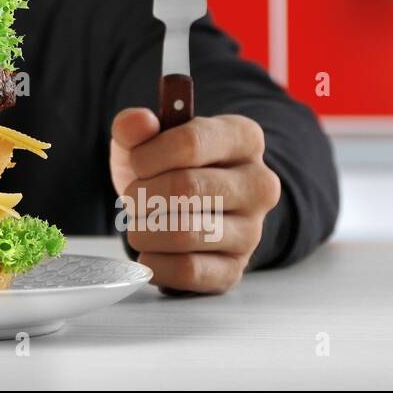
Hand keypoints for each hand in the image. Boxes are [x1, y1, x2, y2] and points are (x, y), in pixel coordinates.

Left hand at [109, 108, 279, 294]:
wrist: (177, 209)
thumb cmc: (163, 167)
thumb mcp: (144, 139)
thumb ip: (133, 126)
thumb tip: (137, 122)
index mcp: (243, 137)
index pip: (191, 142)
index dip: (148, 155)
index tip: (136, 164)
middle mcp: (259, 184)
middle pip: (186, 189)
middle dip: (143, 195)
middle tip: (133, 198)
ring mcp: (252, 230)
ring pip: (185, 233)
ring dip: (144, 230)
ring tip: (139, 223)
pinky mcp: (236, 268)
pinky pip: (189, 270)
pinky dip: (155, 262)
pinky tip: (149, 251)